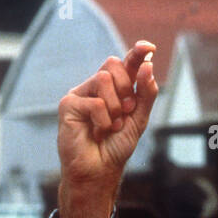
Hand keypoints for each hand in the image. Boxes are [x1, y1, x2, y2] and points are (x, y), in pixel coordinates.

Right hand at [56, 40, 158, 217]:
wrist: (99, 171)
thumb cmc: (116, 147)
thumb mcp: (139, 119)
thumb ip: (145, 93)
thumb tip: (148, 66)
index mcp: (114, 88)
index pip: (125, 64)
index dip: (136, 53)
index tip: (148, 47)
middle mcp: (96, 87)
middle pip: (113, 65)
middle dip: (126, 88)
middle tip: (126, 112)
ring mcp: (81, 94)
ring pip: (103, 80)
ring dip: (115, 108)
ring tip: (111, 126)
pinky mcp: (68, 104)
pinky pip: (95, 102)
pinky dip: (103, 121)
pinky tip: (97, 133)